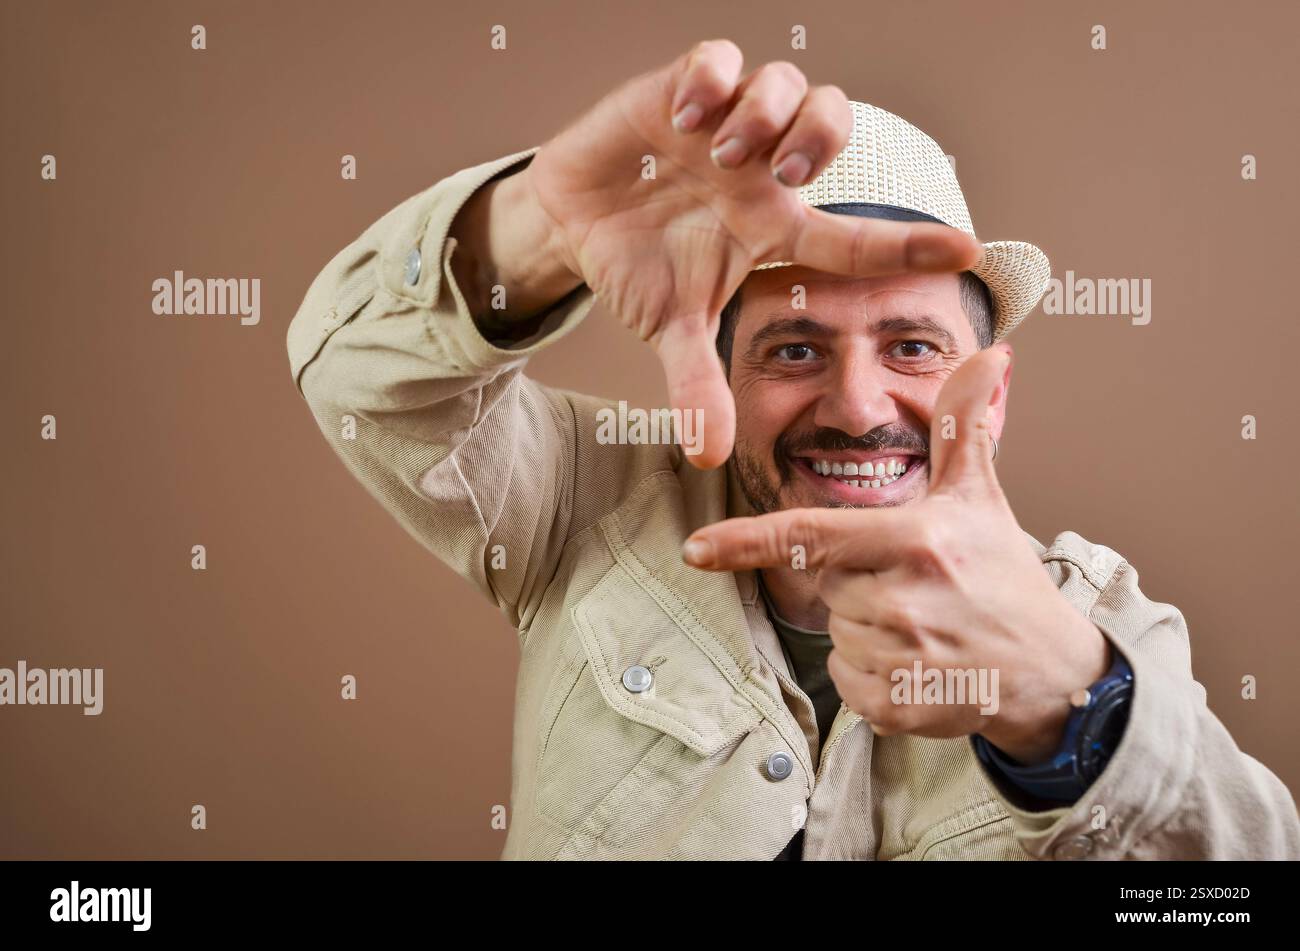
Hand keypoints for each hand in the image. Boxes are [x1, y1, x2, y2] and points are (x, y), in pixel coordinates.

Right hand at [523, 38, 981, 467]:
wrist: (575, 221)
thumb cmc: (640, 267)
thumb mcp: (672, 330)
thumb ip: (697, 385)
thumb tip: (707, 457)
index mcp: (775, 228)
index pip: (854, 235)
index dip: (910, 242)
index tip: (966, 251)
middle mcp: (761, 171)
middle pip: (832, 123)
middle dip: (822, 141)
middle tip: (788, 176)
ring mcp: (723, 125)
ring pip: (785, 83)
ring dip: (766, 117)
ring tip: (722, 154)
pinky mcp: (678, 89)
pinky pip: (716, 56)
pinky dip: (710, 79)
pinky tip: (684, 120)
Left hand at [680, 349, 1110, 761]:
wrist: (1052, 667)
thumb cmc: (1004, 573)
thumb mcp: (980, 496)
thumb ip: (963, 425)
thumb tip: (989, 354)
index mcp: (916, 540)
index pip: (812, 536)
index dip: (746, 542)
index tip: (694, 550)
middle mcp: (906, 598)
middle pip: (824, 586)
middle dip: (855, 584)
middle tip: (917, 589)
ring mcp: (903, 657)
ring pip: (835, 635)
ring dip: (865, 632)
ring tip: (927, 629)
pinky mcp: (900, 706)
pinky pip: (847, 682)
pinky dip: (871, 678)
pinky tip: (920, 665)